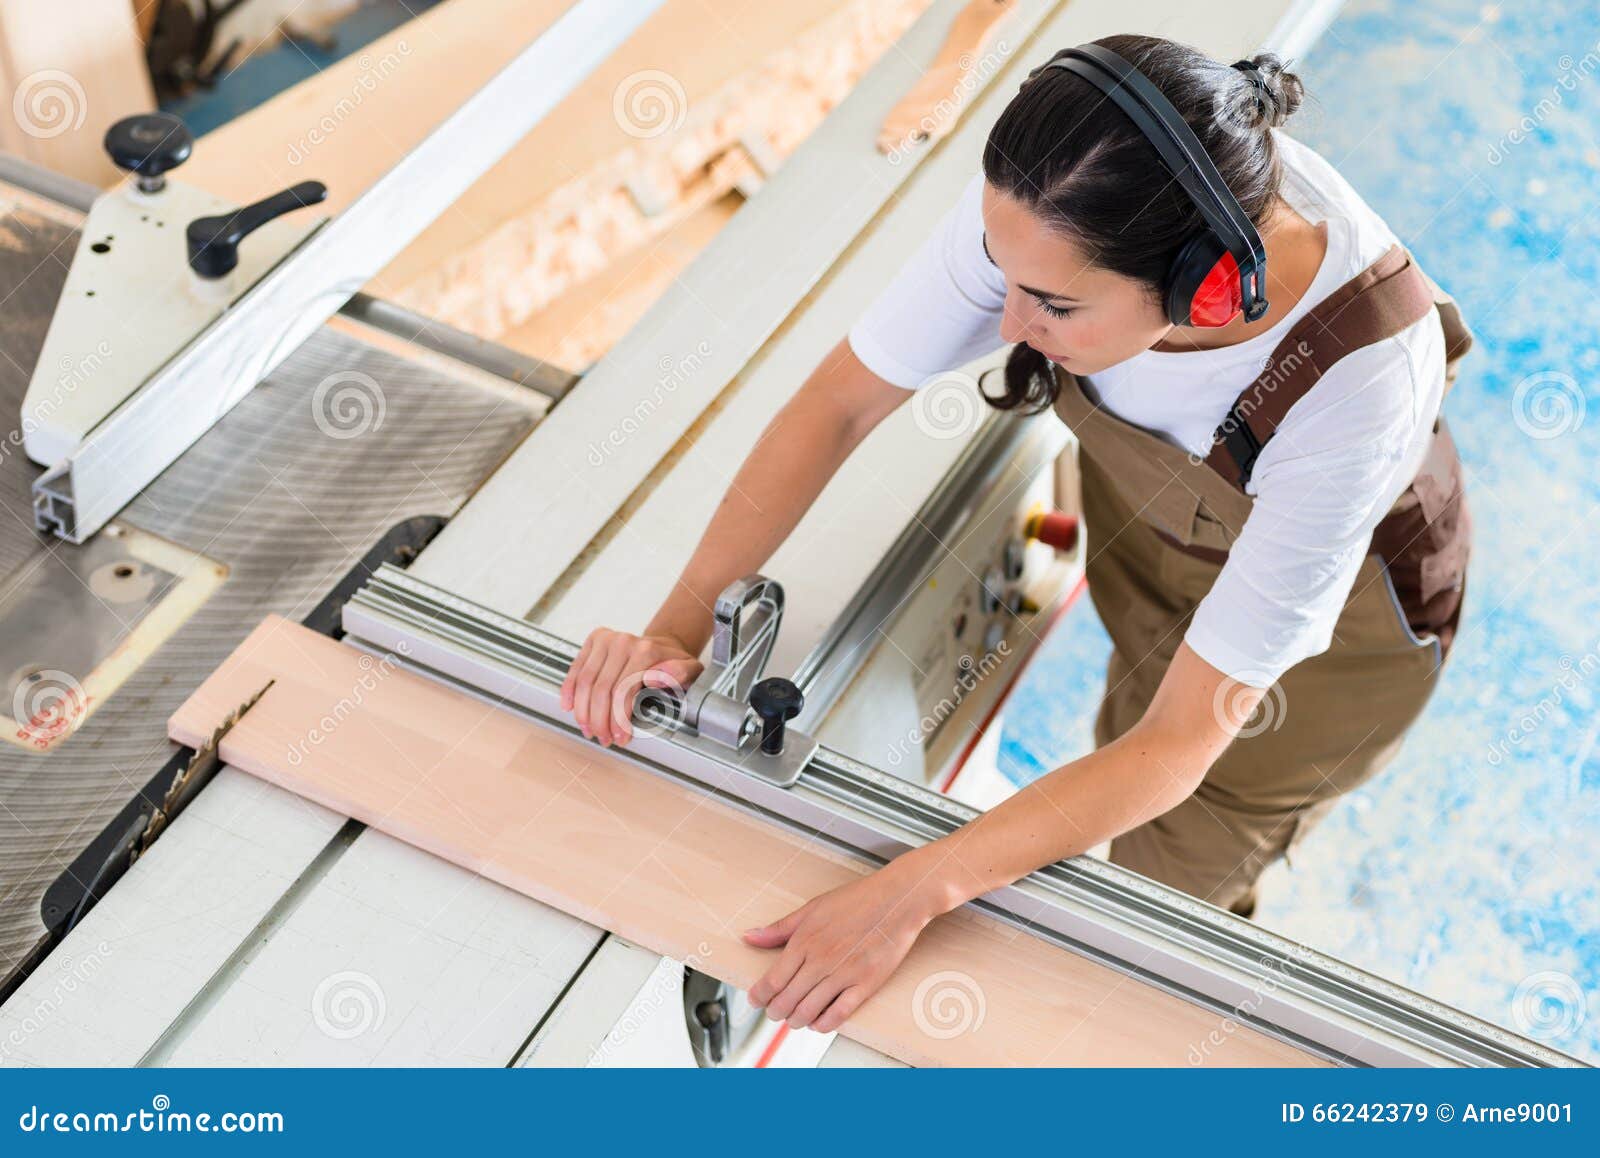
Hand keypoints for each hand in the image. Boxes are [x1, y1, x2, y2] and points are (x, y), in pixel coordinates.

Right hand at [559, 628, 702, 746]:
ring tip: (590, 729)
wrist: (663, 645)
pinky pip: (576, 669)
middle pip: (602, 690)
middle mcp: (623, 642)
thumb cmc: (673, 662)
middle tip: (604, 738)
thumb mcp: (689, 670)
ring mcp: (606, 639)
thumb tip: (656, 678)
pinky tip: (570, 707)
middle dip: (600, 721)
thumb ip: (680, 674)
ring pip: (585, 682)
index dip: (618, 720)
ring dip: (584, 711)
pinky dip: (570, 691)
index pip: (623, 691)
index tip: (621, 737)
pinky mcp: (593, 640)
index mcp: (645, 650)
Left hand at [743, 854, 953, 1033]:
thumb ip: (779, 928)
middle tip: (774, 1012)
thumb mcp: (812, 908)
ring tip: (794, 1019)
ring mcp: (844, 974)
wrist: (896, 900)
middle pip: (787, 1000)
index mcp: (805, 941)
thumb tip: (750, 936)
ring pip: (809, 1010)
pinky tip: (819, 1022)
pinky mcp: (866, 984)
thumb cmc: (857, 900)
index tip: (755, 1000)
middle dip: (775, 1011)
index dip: (759, 996)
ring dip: (796, 1020)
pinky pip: (839, 1014)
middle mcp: (821, 960)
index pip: (772, 980)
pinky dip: (824, 1023)